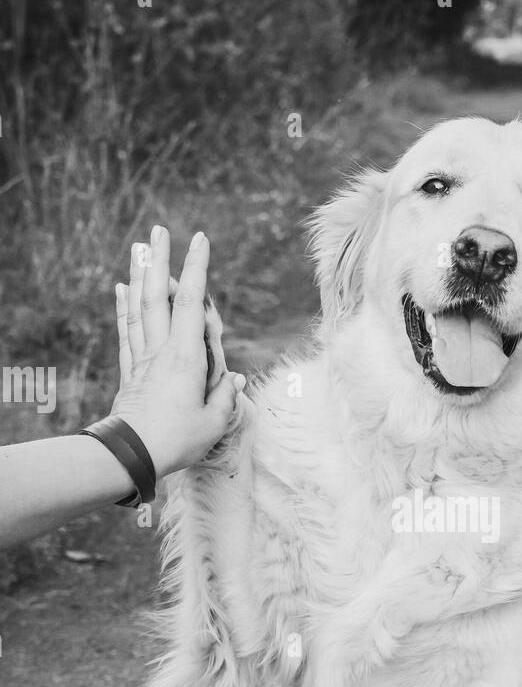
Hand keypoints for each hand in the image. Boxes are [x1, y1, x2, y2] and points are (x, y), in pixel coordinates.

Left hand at [109, 226, 244, 477]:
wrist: (130, 456)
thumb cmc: (176, 440)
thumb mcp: (213, 422)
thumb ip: (226, 397)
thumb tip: (235, 381)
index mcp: (185, 357)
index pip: (191, 302)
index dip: (196, 268)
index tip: (200, 240)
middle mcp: (161, 351)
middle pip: (158, 296)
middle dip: (160, 260)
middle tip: (158, 230)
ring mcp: (142, 360)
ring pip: (139, 308)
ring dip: (139, 276)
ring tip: (138, 249)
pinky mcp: (131, 373)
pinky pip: (127, 331)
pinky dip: (124, 307)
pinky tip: (122, 289)